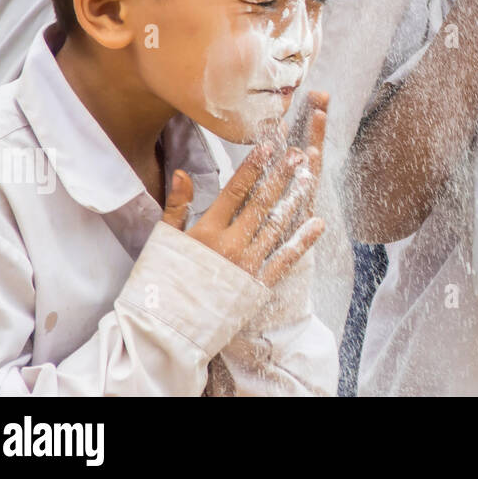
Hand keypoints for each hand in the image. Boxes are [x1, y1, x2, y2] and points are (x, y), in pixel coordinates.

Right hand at [161, 93, 327, 287]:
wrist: (165, 331)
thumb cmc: (159, 283)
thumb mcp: (164, 240)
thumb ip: (177, 205)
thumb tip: (183, 171)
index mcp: (207, 231)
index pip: (235, 191)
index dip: (253, 167)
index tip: (269, 146)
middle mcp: (231, 245)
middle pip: (262, 203)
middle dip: (281, 176)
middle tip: (298, 155)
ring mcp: (247, 266)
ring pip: (277, 226)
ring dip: (295, 200)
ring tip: (309, 178)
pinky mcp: (258, 286)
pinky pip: (285, 260)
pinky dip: (303, 241)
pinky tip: (317, 224)